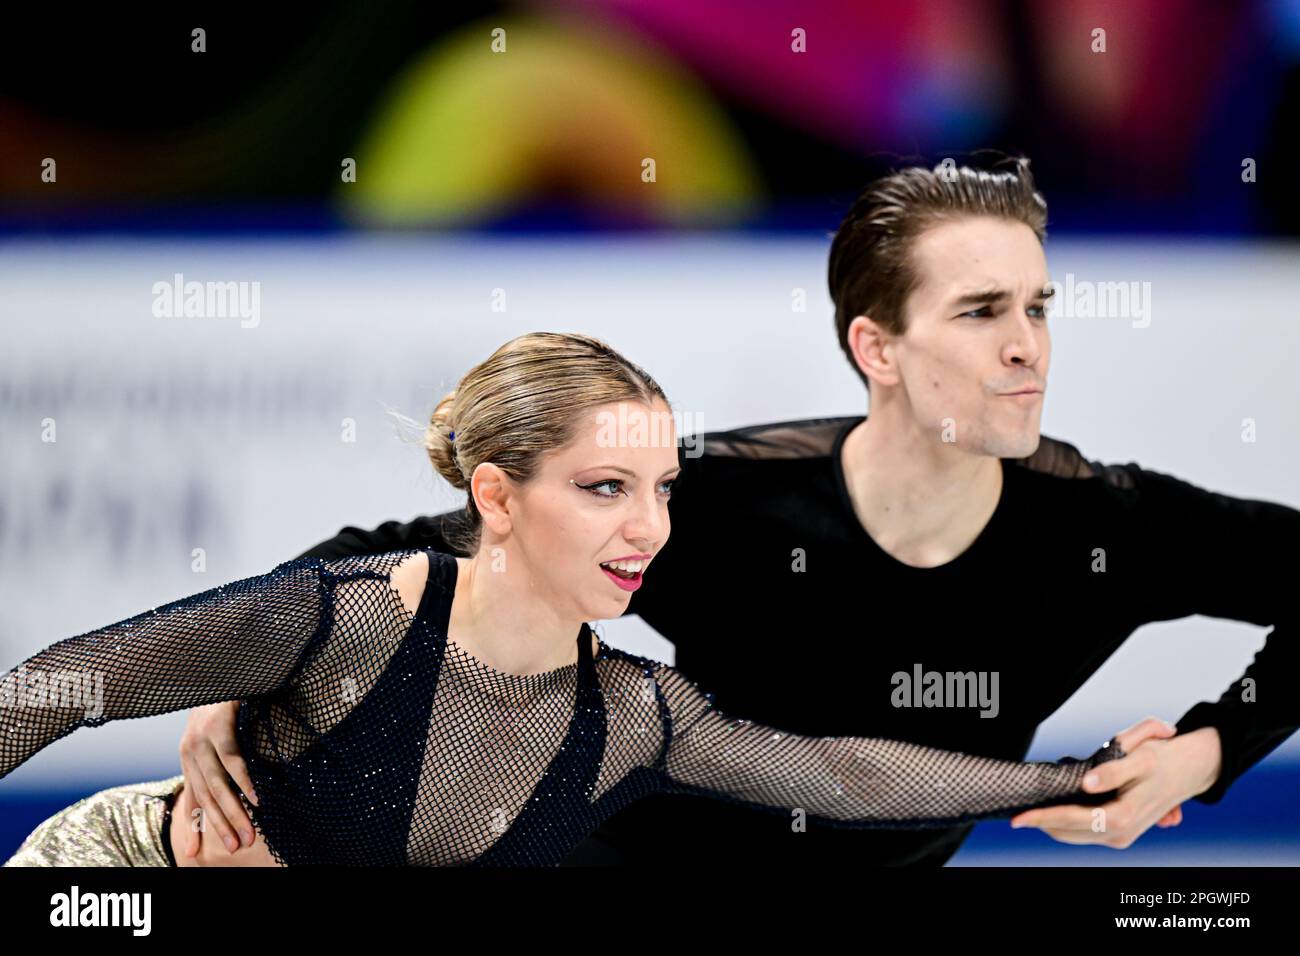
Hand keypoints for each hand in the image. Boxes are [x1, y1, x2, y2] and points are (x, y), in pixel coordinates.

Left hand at [177, 700, 257, 857]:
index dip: (197, 826)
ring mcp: (201, 738)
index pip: (194, 797)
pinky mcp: (218, 726)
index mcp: (190, 754)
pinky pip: (234, 762)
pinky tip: (258, 802)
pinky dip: (246, 785)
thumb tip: (243, 789)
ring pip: (219, 786)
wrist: (226, 658)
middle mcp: (191, 749)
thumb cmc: (229, 694)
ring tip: (249, 837)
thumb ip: (225, 760)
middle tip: (238, 848)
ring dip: (236, 814)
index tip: (196, 855)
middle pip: (208, 797)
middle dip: (223, 827)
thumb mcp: (222, 731)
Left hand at [1009, 716, 1220, 846]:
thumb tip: (1086, 784)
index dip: (1043, 819)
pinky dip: (1065, 823)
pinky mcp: (1120, 832)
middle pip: (1069, 833)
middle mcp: (1121, 833)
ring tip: (1028, 811)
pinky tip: (1051, 810)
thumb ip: (1112, 770)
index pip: (1073, 820)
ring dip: (1051, 825)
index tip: (1018, 818)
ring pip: (1074, 835)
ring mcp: (1121, 836)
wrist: (1190, 769)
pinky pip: (1084, 831)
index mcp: (1124, 816)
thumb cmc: (1163, 758)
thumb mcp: (1141, 755)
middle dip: (1042, 824)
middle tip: (1016, 813)